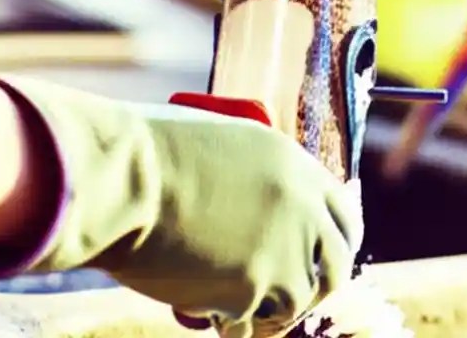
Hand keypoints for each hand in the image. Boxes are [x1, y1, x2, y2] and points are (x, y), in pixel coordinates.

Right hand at [0, 73, 361, 336]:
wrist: (121, 179)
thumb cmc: (146, 156)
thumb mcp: (221, 147)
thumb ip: (255, 178)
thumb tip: (261, 209)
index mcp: (296, 166)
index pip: (345, 216)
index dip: (337, 244)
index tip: (324, 261)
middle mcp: (302, 208)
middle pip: (336, 267)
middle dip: (315, 289)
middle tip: (284, 298)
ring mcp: (282, 251)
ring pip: (296, 305)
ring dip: (266, 315)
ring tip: (231, 311)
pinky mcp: (252, 290)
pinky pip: (249, 326)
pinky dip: (228, 327)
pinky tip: (204, 313)